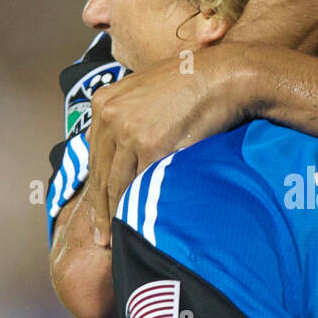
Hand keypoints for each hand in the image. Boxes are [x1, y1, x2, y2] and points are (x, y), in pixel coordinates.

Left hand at [86, 44, 253, 243]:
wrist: (223, 77)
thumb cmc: (195, 85)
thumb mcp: (150, 93)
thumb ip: (131, 117)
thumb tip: (127, 152)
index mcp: (105, 101)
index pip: (94, 154)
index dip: (95, 186)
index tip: (96, 211)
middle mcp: (110, 115)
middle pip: (99, 172)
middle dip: (98, 209)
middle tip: (99, 238)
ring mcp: (128, 130)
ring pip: (115, 183)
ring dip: (114, 215)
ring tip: (113, 240)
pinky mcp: (150, 146)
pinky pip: (140, 184)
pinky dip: (138, 207)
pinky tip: (138, 224)